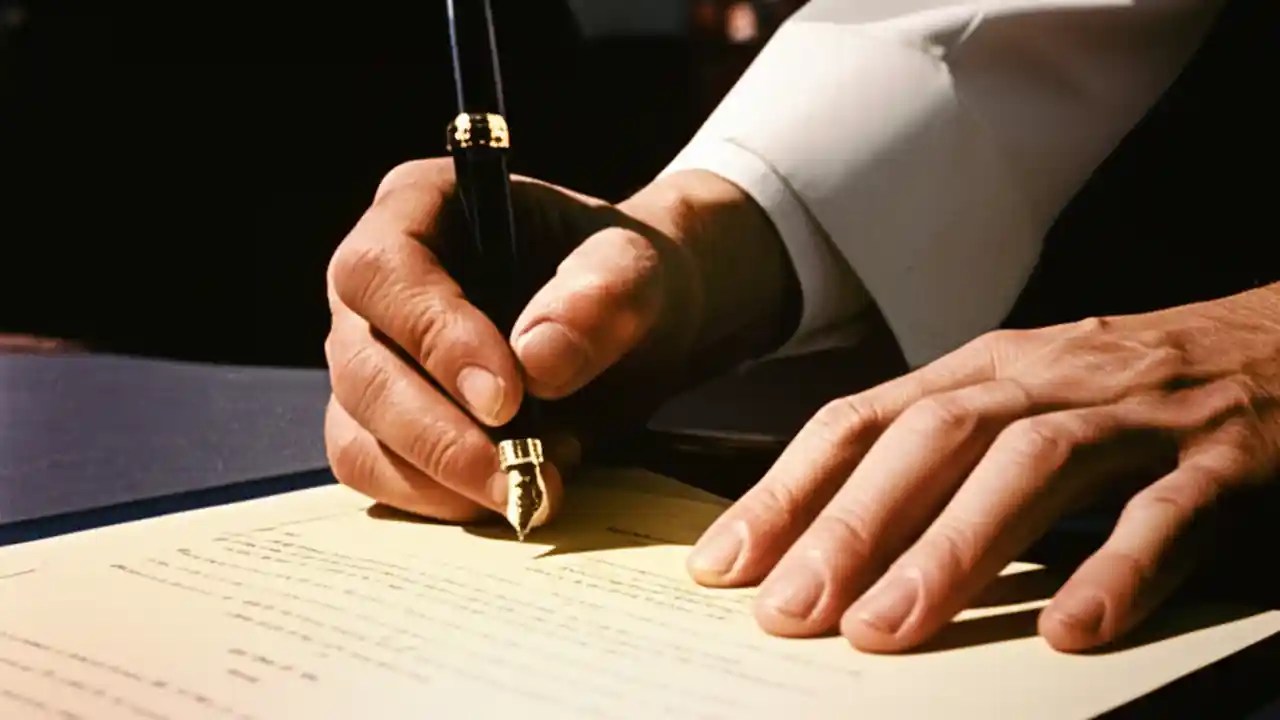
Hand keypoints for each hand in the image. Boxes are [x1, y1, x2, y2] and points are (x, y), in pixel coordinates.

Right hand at [324, 158, 795, 524]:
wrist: (639, 332)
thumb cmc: (627, 279)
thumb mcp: (642, 270)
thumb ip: (602, 296)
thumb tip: (536, 361)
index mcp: (419, 210)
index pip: (383, 272)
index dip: (434, 338)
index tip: (506, 398)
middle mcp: (376, 286)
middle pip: (360, 365)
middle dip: (437, 433)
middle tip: (516, 474)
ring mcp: (371, 359)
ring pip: (357, 433)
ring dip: (438, 478)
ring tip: (531, 485)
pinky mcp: (383, 425)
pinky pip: (376, 474)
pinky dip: (437, 499)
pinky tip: (509, 490)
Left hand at [688, 283, 1279, 652]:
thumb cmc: (1136, 389)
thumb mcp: (1026, 402)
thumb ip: (944, 460)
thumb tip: (835, 545)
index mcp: (987, 368)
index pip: (864, 420)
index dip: (788, 490)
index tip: (725, 565)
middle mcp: (1049, 377)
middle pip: (933, 439)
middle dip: (852, 527)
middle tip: (788, 612)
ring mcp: (1140, 413)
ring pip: (1032, 466)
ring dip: (952, 549)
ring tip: (887, 631)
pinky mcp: (1229, 456)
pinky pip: (1169, 512)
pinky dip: (1117, 569)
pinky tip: (1071, 629)